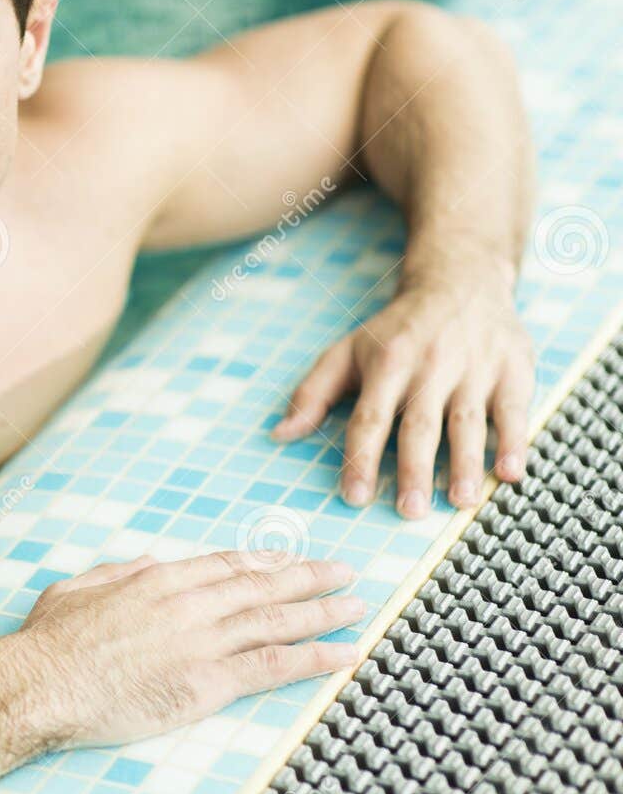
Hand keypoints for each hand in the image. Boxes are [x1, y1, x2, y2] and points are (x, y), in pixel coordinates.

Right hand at [16, 550, 362, 747]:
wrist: (43, 683)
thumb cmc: (49, 641)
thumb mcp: (75, 587)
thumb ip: (117, 572)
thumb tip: (150, 561)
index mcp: (158, 578)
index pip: (226, 564)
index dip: (265, 561)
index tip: (292, 559)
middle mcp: (189, 603)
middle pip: (263, 584)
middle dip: (310, 577)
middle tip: (346, 572)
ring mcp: (201, 641)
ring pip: (278, 620)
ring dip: (323, 612)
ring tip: (357, 607)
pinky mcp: (207, 682)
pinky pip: (273, 667)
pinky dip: (315, 658)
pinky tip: (345, 654)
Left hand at [270, 275, 533, 516]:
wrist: (461, 281)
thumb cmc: (396, 331)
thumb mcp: (347, 352)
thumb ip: (312, 394)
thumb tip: (278, 435)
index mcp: (386, 363)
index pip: (370, 418)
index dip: (360, 458)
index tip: (354, 497)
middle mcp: (430, 366)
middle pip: (419, 424)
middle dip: (414, 469)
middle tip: (410, 512)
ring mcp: (474, 367)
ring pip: (467, 421)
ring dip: (465, 463)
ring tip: (461, 502)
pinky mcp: (513, 368)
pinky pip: (515, 408)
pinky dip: (515, 440)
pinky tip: (510, 472)